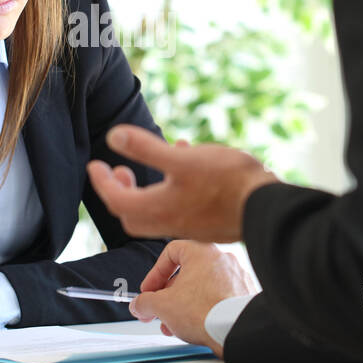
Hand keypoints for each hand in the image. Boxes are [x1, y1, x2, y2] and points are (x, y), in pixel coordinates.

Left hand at [86, 125, 279, 243]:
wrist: (267, 208)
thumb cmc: (227, 183)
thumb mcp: (182, 160)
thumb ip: (145, 148)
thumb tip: (113, 137)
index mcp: (158, 209)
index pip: (116, 200)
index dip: (102, 182)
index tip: (95, 165)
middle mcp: (170, 224)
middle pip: (132, 215)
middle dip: (120, 192)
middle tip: (120, 171)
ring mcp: (190, 226)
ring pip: (156, 212)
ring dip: (147, 190)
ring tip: (154, 166)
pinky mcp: (207, 224)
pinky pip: (180, 208)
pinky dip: (173, 188)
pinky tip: (190, 163)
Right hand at [130, 240, 255, 358]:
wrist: (237, 330)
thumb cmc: (206, 311)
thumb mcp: (162, 306)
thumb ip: (144, 303)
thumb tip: (139, 305)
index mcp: (201, 252)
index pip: (171, 252)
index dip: (155, 273)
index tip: (149, 291)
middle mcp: (221, 260)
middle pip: (186, 273)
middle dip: (168, 296)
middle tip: (158, 311)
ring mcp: (236, 277)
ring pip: (202, 288)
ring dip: (184, 305)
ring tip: (175, 326)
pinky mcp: (244, 295)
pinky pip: (218, 298)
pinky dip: (204, 310)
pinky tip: (195, 327)